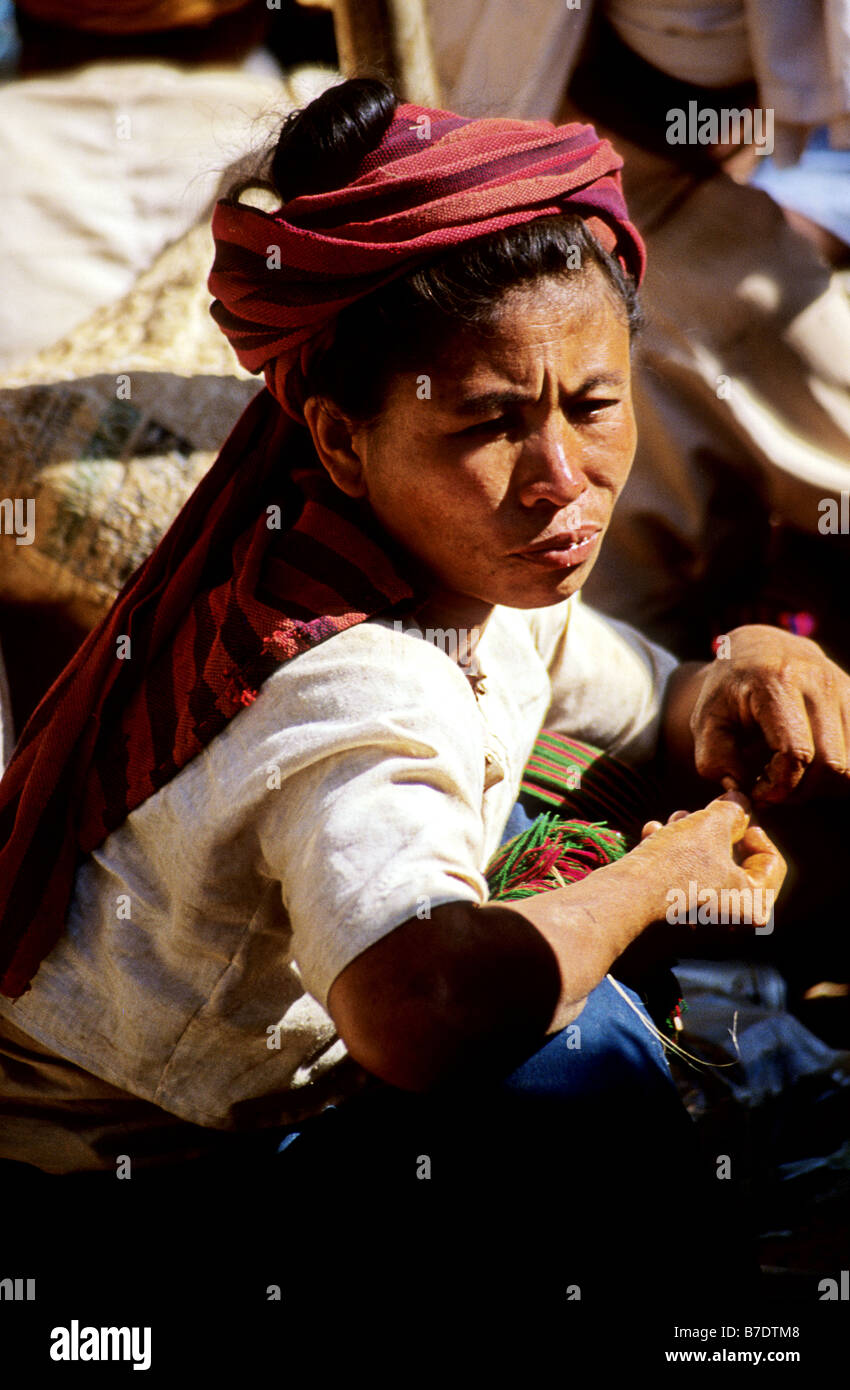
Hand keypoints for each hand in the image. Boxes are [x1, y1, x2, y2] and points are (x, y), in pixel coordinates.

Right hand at [634, 789, 785, 927]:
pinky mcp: (671, 915)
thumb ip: (733, 810)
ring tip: (674, 818)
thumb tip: (740, 800)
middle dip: (714, 830)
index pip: (771, 861)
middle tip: (702, 811)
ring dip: (689, 837)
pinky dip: (671, 855)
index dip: (752, 828)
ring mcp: (699, 921)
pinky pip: (681, 879)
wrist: (625, 895)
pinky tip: (654, 832)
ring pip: (704, 867)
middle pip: (734, 862)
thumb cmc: (677, 864)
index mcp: (753, 907)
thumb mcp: (711, 826)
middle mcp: (731, 922)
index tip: (733, 815)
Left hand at [690, 626, 849, 804]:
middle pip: (832, 764)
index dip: (779, 785)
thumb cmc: (730, 689)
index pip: (796, 752)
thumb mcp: (707, 719)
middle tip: (773, 788)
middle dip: (801, 790)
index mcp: (777, 682)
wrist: (760, 648)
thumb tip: (740, 791)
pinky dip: (839, 774)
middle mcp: (819, 681)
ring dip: (824, 785)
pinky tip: (811, 767)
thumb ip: (716, 758)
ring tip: (792, 777)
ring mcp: (844, 688)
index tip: (757, 790)